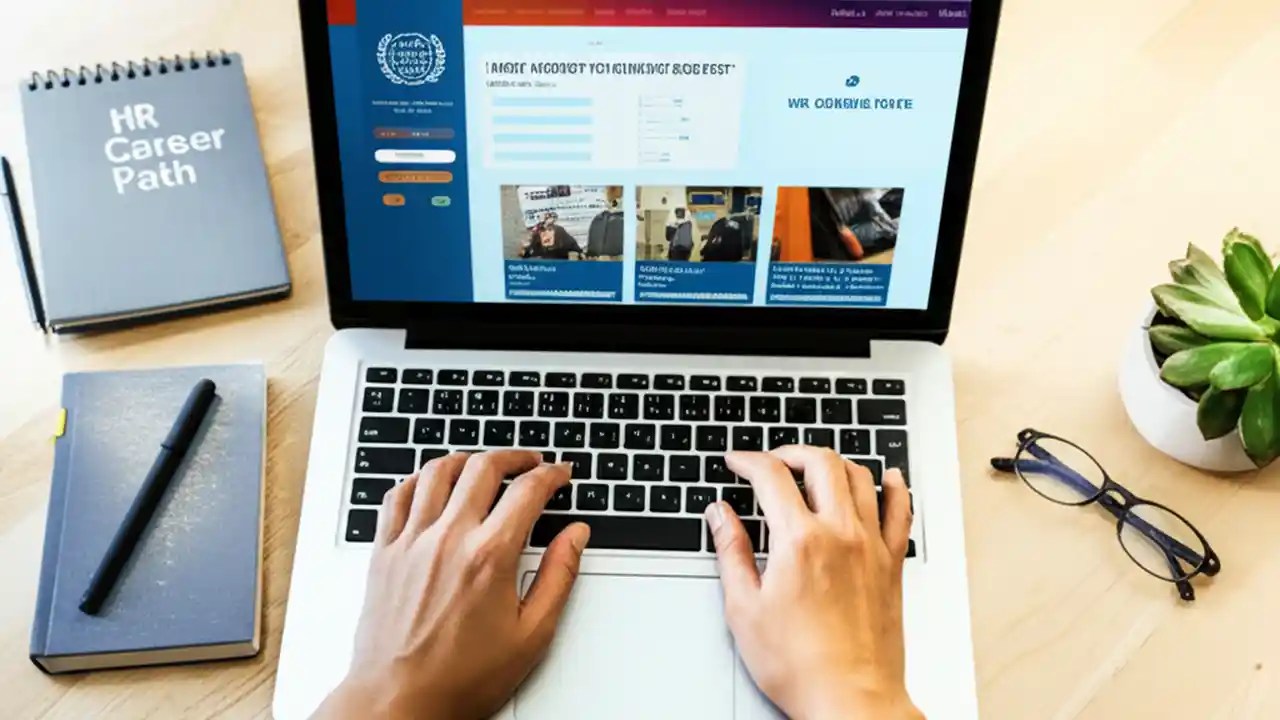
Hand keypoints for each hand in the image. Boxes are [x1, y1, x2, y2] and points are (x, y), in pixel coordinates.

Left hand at [314, 451, 590, 719]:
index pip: (528, 491)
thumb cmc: (461, 678)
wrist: (399, 700)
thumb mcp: (531, 634)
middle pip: (483, 467)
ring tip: (484, 465)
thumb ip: (558, 576)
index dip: (552, 475)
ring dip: (467, 459)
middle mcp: (448, 539)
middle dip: (514, 456)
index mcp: (489, 556)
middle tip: (529, 462)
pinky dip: (417, 480)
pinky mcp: (383, 552)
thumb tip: (576, 536)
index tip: (560, 475)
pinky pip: (396, 495)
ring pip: (437, 471)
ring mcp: (411, 541)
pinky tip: (430, 484)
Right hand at [707, 447, 919, 719]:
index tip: (736, 462)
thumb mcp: (744, 608)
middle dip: (791, 452)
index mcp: (799, 541)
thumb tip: (720, 516)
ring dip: (834, 462)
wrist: (849, 699)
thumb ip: (731, 552)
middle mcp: (840, 534)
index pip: (771, 476)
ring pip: (860, 477)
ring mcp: (871, 546)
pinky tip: (887, 478)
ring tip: (814, 467)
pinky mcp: (891, 564)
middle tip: (772, 461)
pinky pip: (900, 511)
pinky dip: (894, 486)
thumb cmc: (799, 665)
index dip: (747, 461)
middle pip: (821, 463)